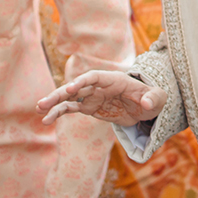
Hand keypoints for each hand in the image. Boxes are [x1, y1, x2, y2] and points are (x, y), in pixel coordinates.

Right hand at [37, 71, 166, 126]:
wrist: (147, 106)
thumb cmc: (152, 98)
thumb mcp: (158, 98)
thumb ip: (153, 98)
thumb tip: (148, 104)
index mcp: (113, 79)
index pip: (94, 77)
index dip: (82, 82)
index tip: (70, 89)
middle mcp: (99, 86)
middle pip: (76, 87)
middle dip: (61, 93)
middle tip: (44, 102)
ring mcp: (92, 97)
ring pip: (69, 98)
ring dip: (54, 103)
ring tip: (39, 110)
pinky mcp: (89, 107)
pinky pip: (71, 109)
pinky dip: (59, 113)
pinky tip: (46, 120)